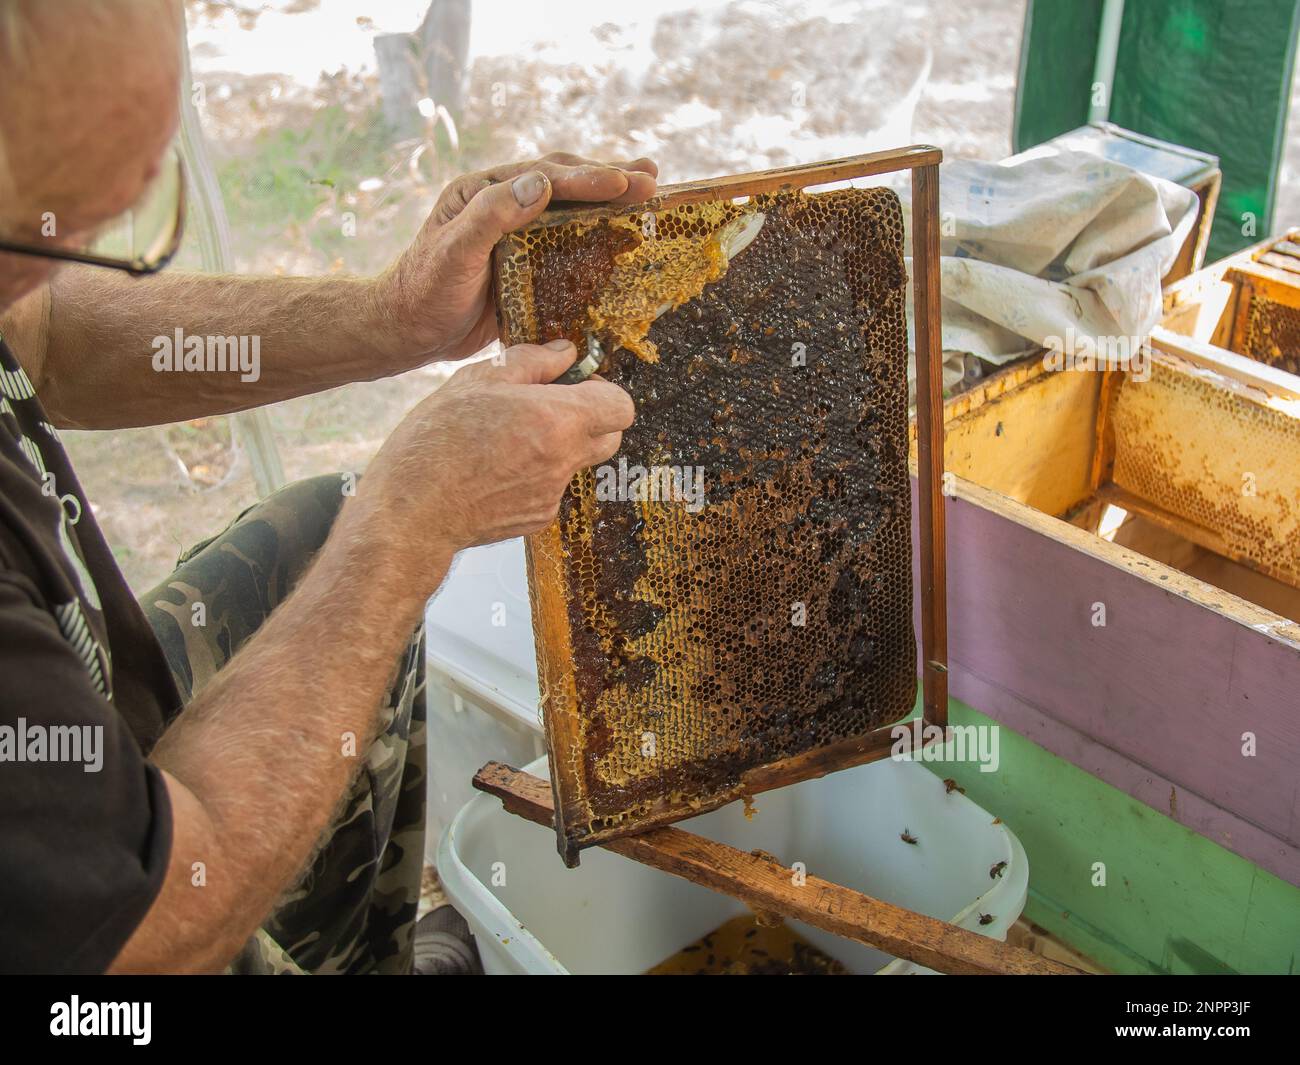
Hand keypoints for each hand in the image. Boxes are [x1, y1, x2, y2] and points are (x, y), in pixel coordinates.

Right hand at [361, 341, 633, 567]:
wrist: (412, 512)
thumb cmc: (436, 441)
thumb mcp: (478, 380)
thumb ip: (532, 361)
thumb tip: (565, 353)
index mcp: (557, 420)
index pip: (621, 406)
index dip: (604, 391)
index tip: (576, 384)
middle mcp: (564, 460)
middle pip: (610, 437)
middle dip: (591, 419)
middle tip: (548, 407)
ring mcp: (553, 493)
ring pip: (577, 461)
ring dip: (557, 446)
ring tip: (507, 439)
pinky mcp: (538, 518)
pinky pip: (551, 487)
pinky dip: (534, 474)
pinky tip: (495, 468)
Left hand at [376, 152, 657, 364]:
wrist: (408, 332)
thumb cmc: (423, 291)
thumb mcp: (452, 251)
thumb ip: (491, 216)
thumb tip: (538, 183)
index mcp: (483, 191)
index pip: (543, 177)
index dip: (587, 177)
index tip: (624, 182)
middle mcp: (503, 205)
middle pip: (564, 184)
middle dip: (610, 180)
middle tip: (652, 180)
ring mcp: (518, 235)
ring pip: (572, 211)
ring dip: (610, 204)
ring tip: (649, 196)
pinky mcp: (527, 266)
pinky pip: (569, 246)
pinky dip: (600, 240)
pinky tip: (625, 242)